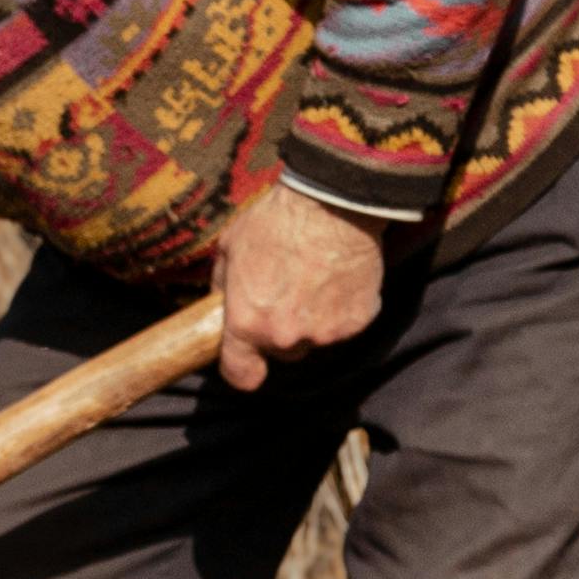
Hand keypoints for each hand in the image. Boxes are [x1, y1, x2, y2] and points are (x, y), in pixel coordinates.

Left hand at [210, 178, 388, 390]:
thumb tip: (220, 303)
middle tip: (287, 295)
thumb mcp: (230, 247)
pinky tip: (338, 278)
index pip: (241, 376)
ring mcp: (325, 332)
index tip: (247, 360)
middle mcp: (285, 336)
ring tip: (315, 280)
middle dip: (282, 332)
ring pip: (316, 339)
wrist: (331, 202)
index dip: (243, 368)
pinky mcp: (358, 321)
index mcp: (248, 323)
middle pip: (283, 354)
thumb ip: (223, 285)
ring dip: (313, 320)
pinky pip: (345, 324)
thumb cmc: (275, 220)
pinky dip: (342, 308)